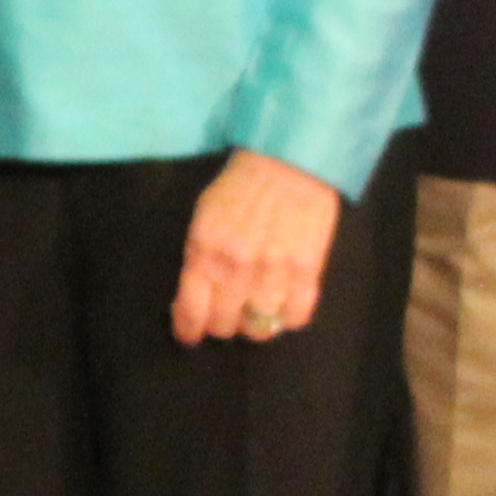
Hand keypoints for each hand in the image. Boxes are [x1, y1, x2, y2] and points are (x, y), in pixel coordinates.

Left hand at [172, 149, 343, 345]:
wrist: (288, 161)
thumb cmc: (241, 185)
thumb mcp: (204, 216)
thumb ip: (199, 255)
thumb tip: (193, 294)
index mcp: (204, 253)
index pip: (191, 313)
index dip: (189, 330)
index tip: (191, 335)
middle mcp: (236, 270)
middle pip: (224, 325)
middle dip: (222, 324)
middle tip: (227, 313)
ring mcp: (272, 274)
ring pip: (259, 328)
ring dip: (255, 324)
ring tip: (256, 310)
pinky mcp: (306, 272)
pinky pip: (295, 317)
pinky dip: (288, 319)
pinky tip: (283, 304)